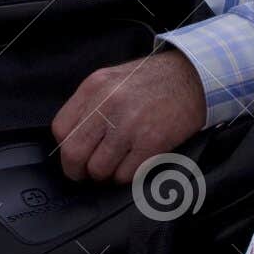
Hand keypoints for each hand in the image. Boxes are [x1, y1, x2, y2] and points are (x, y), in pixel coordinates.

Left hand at [52, 48, 206, 183]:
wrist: (193, 78)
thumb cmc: (152, 82)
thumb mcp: (112, 81)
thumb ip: (90, 105)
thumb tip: (72, 139)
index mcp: (94, 87)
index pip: (60, 130)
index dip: (65, 149)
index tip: (76, 155)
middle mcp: (108, 104)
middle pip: (74, 154)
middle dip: (79, 171)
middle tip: (89, 172)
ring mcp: (129, 125)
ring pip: (99, 170)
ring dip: (106, 175)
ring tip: (117, 164)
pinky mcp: (151, 142)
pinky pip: (125, 176)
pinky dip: (127, 176)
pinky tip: (135, 163)